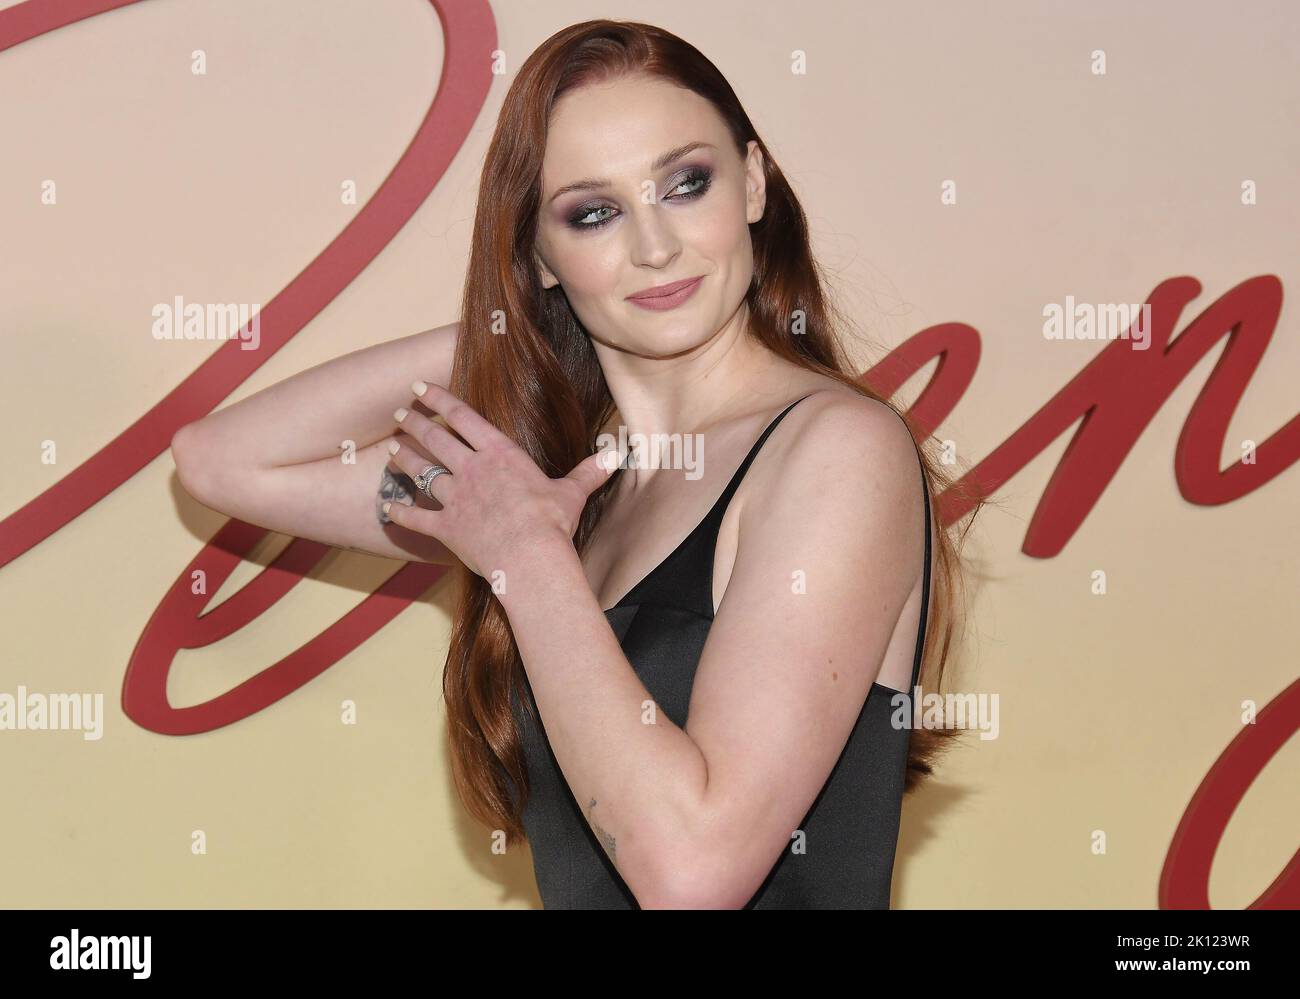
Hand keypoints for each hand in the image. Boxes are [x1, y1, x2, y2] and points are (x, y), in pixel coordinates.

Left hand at [381, 381, 618, 578]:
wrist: (530, 556)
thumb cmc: (552, 522)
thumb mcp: (573, 492)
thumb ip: (588, 472)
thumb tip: (617, 456)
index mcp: (500, 454)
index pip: (464, 418)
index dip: (440, 399)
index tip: (421, 386)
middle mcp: (472, 470)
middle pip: (436, 439)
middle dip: (415, 423)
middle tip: (400, 413)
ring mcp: (456, 499)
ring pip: (421, 473)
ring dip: (404, 460)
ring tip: (390, 449)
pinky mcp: (447, 528)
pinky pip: (416, 518)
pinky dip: (399, 513)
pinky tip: (386, 507)